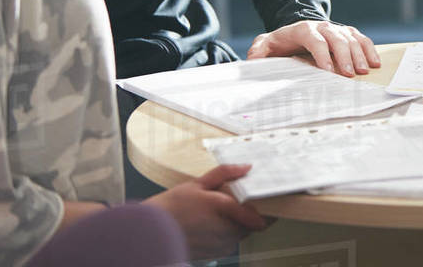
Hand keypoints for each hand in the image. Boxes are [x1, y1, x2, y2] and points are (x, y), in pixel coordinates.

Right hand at [144, 164, 269, 259]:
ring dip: (241, 223)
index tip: (274, 200)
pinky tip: (214, 224)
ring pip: (243, 233)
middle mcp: (224, 230)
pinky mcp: (216, 254)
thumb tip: (247, 167)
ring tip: (223, 212)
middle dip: (253, 212)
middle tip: (246, 200)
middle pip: (253, 223)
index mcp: (222, 209)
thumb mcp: (197, 183)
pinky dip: (229, 233)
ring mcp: (220, 245)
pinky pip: (232, 242)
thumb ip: (225, 173)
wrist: (148, 234)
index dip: (269, 208)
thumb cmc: (171, 207)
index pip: (257, 215)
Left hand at [246, 20, 380, 75]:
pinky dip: (369, 49)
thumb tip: (252, 59)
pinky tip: (375, 62)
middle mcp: (322, 26)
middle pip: (337, 38)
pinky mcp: (346, 33)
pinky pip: (361, 38)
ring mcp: (336, 29)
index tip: (329, 71)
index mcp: (303, 29)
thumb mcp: (266, 44)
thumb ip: (258, 50)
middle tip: (350, 74)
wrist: (296, 31)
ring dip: (359, 54)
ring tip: (364, 71)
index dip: (323, 55)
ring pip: (351, 38)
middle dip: (345, 57)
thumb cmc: (282, 42)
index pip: (315, 40)